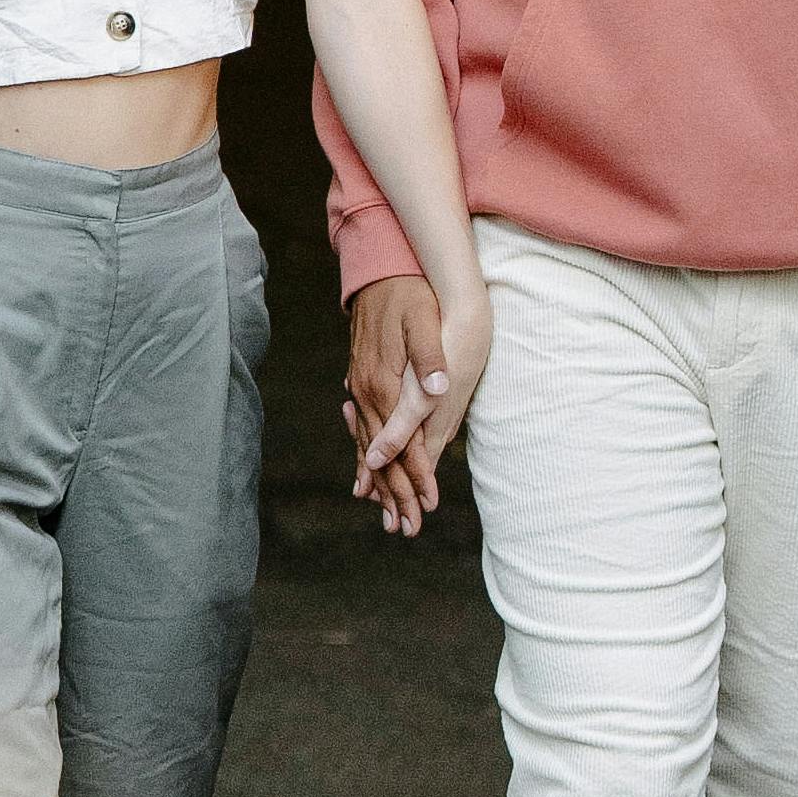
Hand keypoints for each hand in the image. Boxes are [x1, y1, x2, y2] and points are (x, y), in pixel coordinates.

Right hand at [345, 270, 487, 536]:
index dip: (416, 477)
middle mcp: (366, 392)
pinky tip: (364, 470)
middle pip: (381, 455)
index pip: (403, 444)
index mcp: (384, 385)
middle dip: (394, 493)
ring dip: (379, 481)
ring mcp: (359, 386)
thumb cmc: (409, 294)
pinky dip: (364, 454)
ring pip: (367, 445)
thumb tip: (438, 388)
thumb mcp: (423, 319)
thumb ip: (429, 357)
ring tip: (383, 513)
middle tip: (404, 529)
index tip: (426, 508)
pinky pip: (360, 428)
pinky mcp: (360, 379)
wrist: (381, 267)